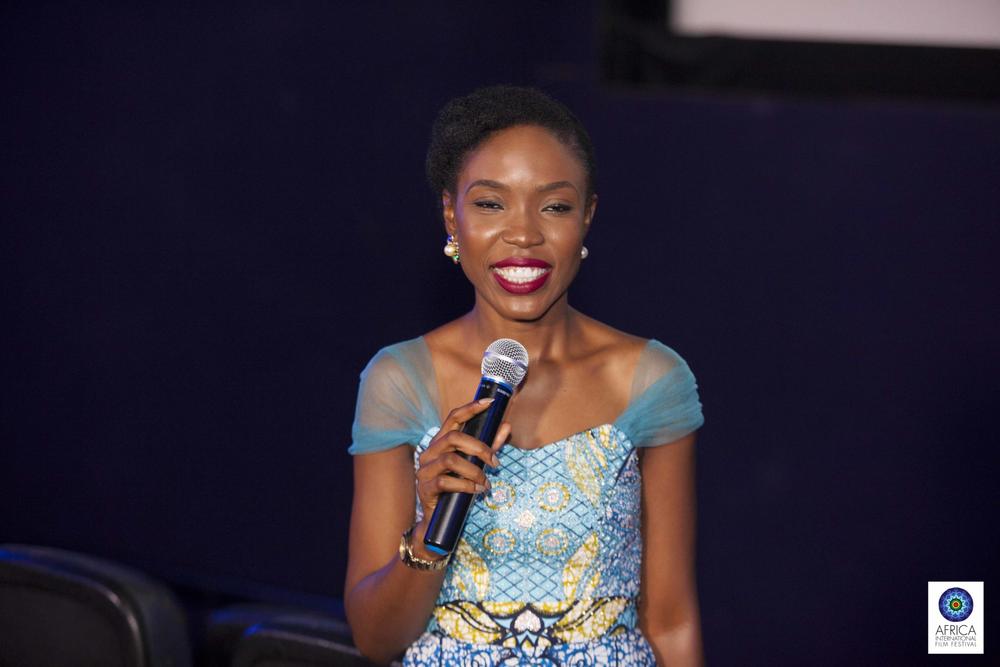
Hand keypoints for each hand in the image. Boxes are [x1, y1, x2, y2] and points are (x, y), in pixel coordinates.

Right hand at [415, 398, 509, 530]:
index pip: (453, 417)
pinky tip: (476, 491)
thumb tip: (506, 425)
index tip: (490, 402)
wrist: (439, 520)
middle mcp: (430, 452)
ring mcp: (425, 470)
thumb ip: (489, 446)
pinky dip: (466, 486)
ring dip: (474, 471)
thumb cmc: (458, 487)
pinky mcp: (425, 488)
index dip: (470, 408)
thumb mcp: (475, 465)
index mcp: (441, 442)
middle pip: (453, 437)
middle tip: (495, 463)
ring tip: (485, 483)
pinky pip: (446, 482)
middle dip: (479, 448)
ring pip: (451, 460)